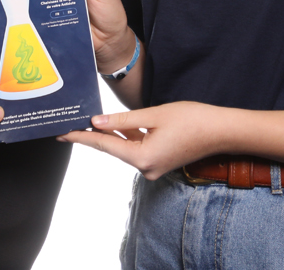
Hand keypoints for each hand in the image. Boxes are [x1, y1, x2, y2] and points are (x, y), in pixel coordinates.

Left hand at [60, 102, 228, 179]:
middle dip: (92, 135)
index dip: (81, 137)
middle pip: (112, 148)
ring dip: (108, 135)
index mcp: (142, 158)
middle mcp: (146, 168)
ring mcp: (153, 167)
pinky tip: (114, 126)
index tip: (61, 133)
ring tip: (86, 122)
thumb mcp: (154, 115)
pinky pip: (136, 148)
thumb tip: (96, 122)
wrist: (222, 131)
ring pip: (124, 147)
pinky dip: (125, 137)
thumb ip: (123, 120)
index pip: (104, 145)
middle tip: (69, 124)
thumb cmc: (192, 120)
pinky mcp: (160, 161)